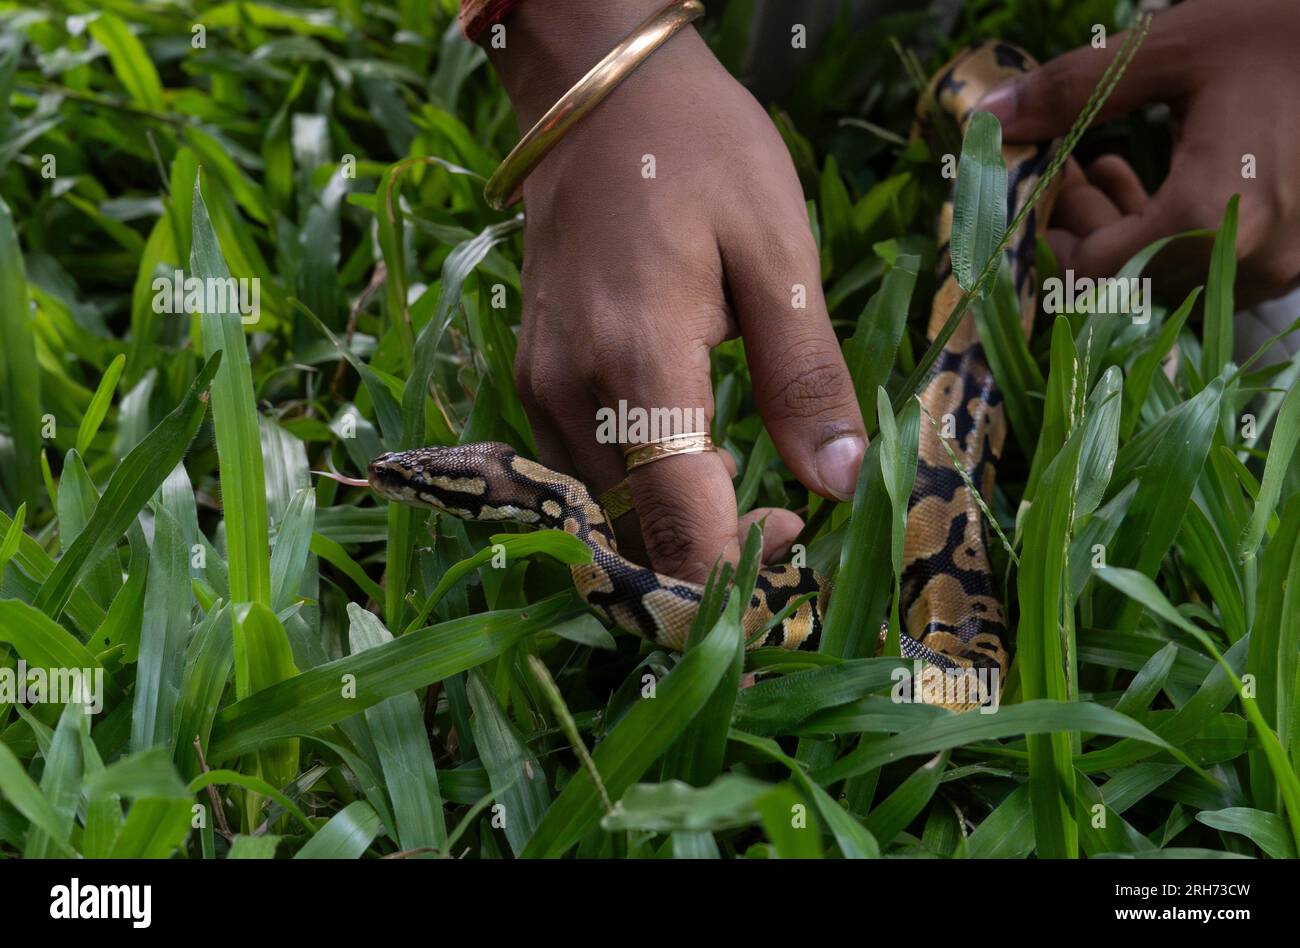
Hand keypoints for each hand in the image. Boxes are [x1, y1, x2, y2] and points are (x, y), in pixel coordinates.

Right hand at [489, 0, 866, 580]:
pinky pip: (581, 473)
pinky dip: (637, 490)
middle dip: (706, 558)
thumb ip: (806, 377)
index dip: (734, 571)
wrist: (598, 93)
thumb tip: (841, 484)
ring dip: (671, 527)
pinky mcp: (533, 379)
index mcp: (639, 362)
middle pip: (631, 538)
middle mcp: (568, 392)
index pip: (676, 525)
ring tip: (741, 471)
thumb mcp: (779, 252)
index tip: (794, 541)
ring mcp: (539, 388)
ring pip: (600, 514)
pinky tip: (689, 447)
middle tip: (785, 516)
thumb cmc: (702, 154)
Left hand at [980, 0, 1299, 306]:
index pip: (1088, 273)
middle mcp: (1244, 258)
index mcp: (1203, 214)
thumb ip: (1075, 89)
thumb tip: (990, 113)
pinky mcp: (1299, 259)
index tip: (1048, 185)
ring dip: (1124, 234)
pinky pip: (1213, 272)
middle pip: (1124, 285)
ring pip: (1165, 283)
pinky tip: (1170, 177)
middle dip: (1085, 231)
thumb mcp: (1174, 47)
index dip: (1052, 235)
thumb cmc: (1287, 32)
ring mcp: (1280, 267)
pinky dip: (1172, 237)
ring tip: (1114, 165)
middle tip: (1080, 168)